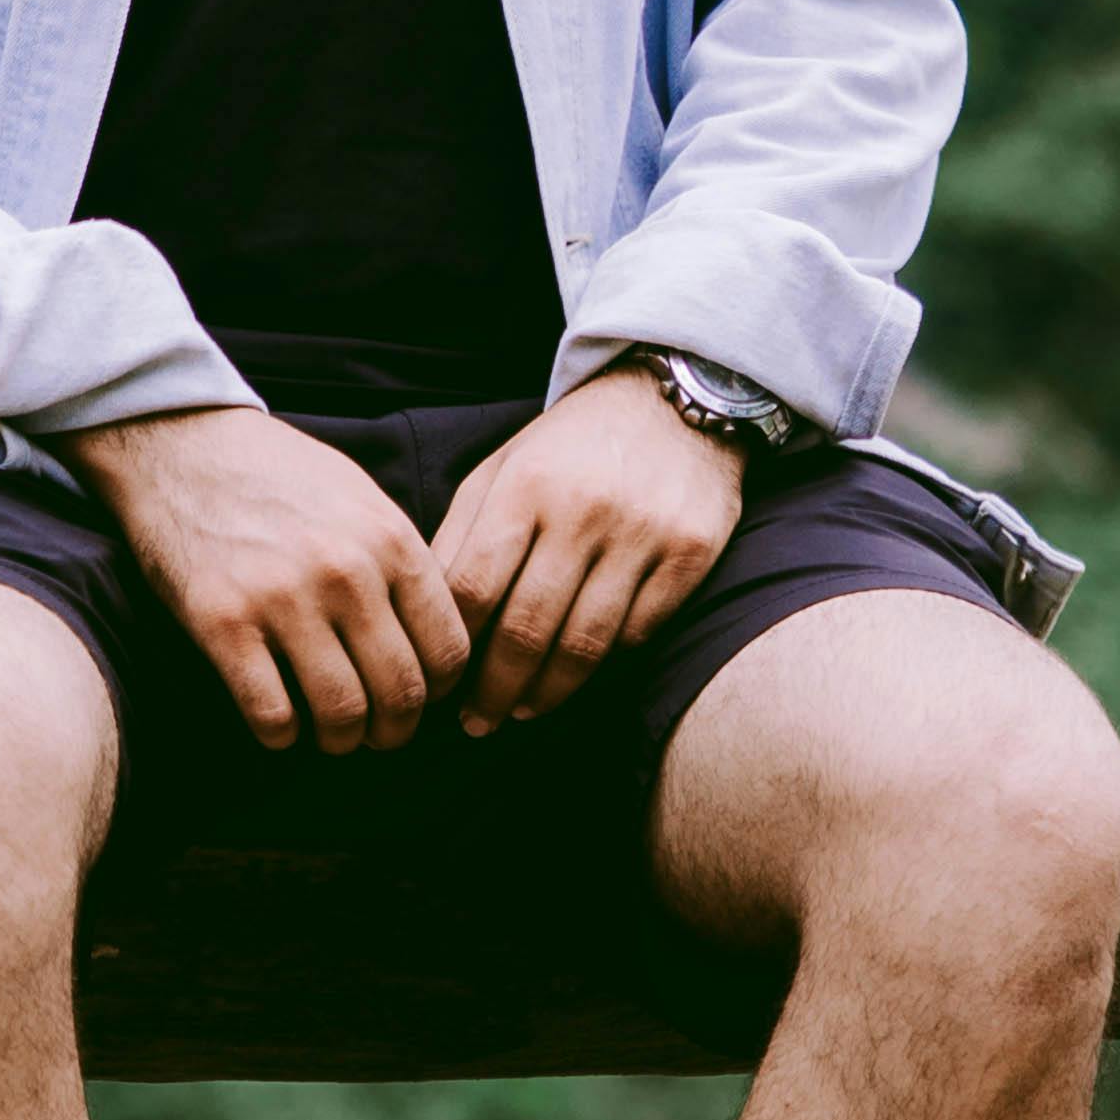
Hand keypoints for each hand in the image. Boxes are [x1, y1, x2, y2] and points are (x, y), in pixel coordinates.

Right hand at [64, 405, 471, 754]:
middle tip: (379, 734)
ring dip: (342, 741)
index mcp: (389, 541)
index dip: (439, 691)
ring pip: (342, 713)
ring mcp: (282, 599)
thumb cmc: (277, 475)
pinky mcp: (222, 624)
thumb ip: (400, 561)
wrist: (183, 446)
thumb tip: (435, 636)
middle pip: (400, 692)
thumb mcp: (361, 498)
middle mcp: (345, 573)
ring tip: (333, 736)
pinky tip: (280, 725)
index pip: (448, 650)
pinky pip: (272, 714)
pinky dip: (282, 736)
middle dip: (395, 730)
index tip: (419, 698)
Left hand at [431, 366, 744, 737]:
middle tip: (477, 723)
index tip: (439, 682)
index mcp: (526, 485)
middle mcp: (584, 510)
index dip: (453, 647)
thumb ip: (463, 533)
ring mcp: (643, 533)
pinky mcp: (692, 553)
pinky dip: (606, 661)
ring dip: (549, 691)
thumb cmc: (571, 444)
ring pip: (586, 642)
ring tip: (524, 711)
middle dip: (494, 689)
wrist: (675, 396)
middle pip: (527, 627)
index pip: (475, 587)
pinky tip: (580, 673)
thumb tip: (427, 614)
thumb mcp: (505, 467)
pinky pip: (639, 631)